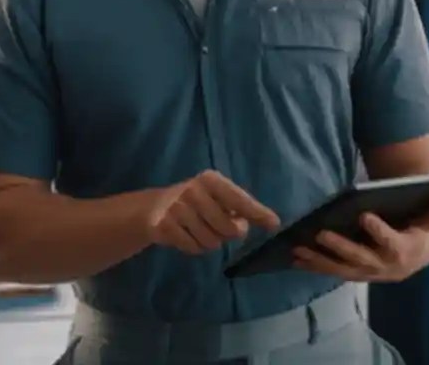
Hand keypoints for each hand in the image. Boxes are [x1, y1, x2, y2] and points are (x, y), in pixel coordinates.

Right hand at [144, 170, 281, 254]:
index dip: (257, 213)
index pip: (239, 200)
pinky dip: (194, 247)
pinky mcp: (165, 226)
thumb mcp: (217, 197)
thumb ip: (241, 207)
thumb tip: (272, 222)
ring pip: (211, 242)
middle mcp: (194, 191)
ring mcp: (178, 209)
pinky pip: (194, 248)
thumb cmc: (196, 202)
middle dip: (228, 234)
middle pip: (229, 229)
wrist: (153, 207)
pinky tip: (187, 235)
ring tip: (199, 229)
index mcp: (210, 180)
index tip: (274, 224)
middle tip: (218, 226)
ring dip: (210, 242)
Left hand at [293, 194, 428, 282]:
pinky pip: (332, 271)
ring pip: (341, 269)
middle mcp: (384, 266)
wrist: (418, 254)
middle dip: (340, 247)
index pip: (390, 242)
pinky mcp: (354, 274)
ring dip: (319, 260)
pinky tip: (295, 258)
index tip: (365, 216)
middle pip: (360, 258)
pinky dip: (314, 266)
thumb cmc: (420, 227)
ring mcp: (367, 273)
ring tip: (298, 249)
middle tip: (320, 233)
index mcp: (403, 250)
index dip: (379, 231)